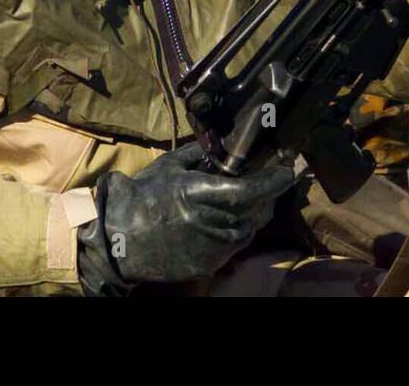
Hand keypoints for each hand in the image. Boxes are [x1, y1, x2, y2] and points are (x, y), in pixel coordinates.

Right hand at [77, 142, 294, 293]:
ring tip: (238, 200)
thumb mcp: (170, 166)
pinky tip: (222, 220)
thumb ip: (199, 154)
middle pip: (259, 209)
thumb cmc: (143, 197)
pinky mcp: (209, 264)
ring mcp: (213, 246)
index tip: (287, 169)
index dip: (276, 180)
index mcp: (203, 193)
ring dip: (252, 213)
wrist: (120, 238)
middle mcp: (213, 221)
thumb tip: (223, 145)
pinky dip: (236, 231)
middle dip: (268, 194)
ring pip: (250, 228)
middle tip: (268, 180)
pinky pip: (235, 245)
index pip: (254, 189)